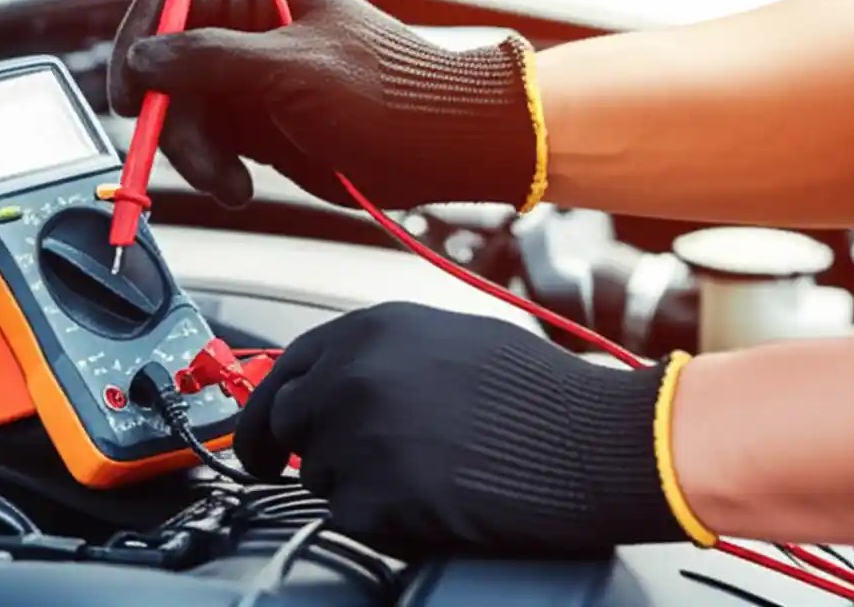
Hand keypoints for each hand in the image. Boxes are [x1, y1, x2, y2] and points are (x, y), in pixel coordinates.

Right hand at [109, 0, 541, 209]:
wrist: (437, 148)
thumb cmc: (384, 95)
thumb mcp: (289, 70)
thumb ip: (208, 60)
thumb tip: (143, 57)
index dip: (138, 43)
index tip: (129, 94)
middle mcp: (245, 31)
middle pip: (166, 66)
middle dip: (171, 119)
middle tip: (186, 157)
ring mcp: (249, 81)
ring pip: (183, 114)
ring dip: (196, 155)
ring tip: (231, 184)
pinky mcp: (257, 126)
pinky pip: (208, 145)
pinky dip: (214, 171)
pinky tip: (239, 187)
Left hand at [233, 302, 684, 556]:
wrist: (594, 441)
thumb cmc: (537, 393)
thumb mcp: (446, 339)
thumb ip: (380, 355)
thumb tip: (335, 382)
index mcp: (367, 331)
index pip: (283, 370)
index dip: (267, 410)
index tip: (260, 438)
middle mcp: (350, 377)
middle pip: (283, 425)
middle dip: (298, 450)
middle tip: (311, 471)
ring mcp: (357, 438)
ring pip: (316, 475)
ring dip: (353, 483)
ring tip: (421, 475)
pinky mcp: (374, 497)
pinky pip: (349, 518)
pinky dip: (381, 521)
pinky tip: (430, 503)